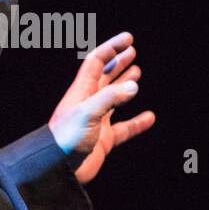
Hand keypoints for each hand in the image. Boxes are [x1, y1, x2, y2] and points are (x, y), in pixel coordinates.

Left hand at [47, 32, 155, 184]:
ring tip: (137, 72)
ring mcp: (97, 121)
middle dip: (118, 62)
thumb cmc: (66, 139)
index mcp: (82, 91)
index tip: (129, 39)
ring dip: (125, 85)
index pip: (97, 62)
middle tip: (132, 51)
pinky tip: (149, 117)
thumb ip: (110, 98)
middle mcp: (89, 103)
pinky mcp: (103, 139)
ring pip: (114, 98)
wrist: (58, 169)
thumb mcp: (88, 114)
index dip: (112, 48)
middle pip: (105, 76)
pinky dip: (137, 122)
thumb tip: (133, 85)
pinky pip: (124, 128)